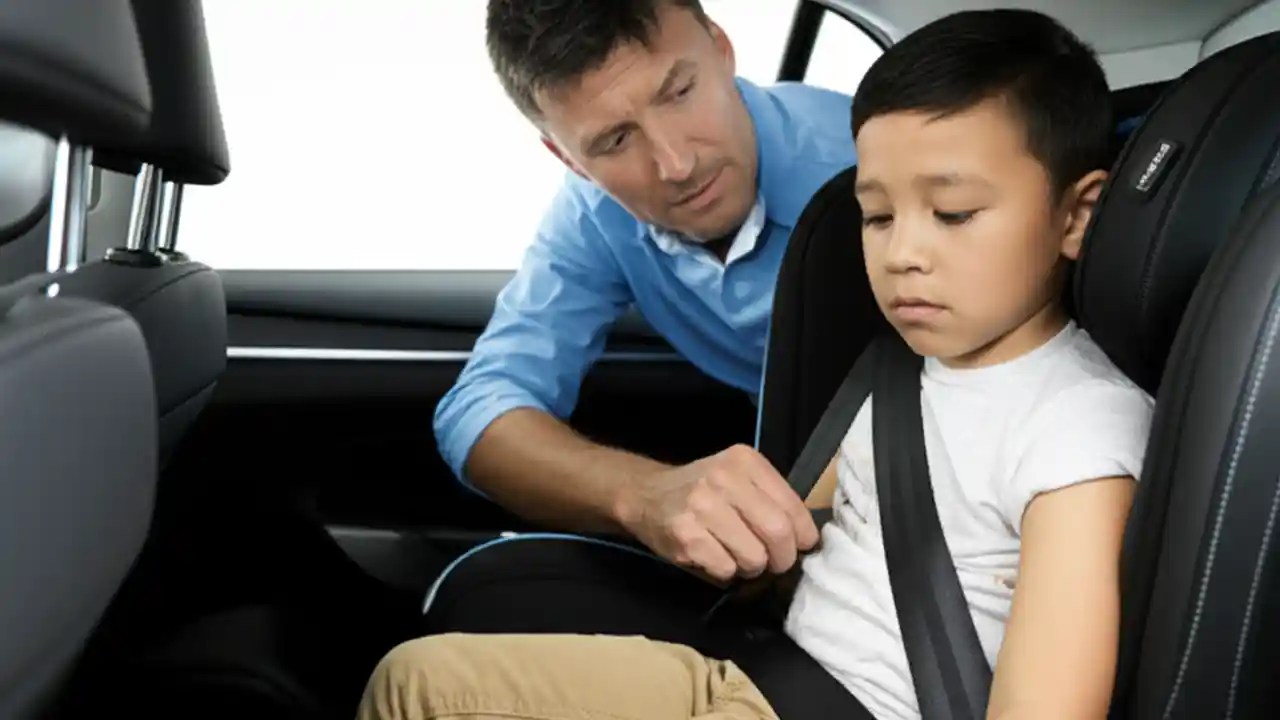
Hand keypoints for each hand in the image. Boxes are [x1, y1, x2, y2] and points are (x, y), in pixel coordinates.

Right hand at [617, 444, 819, 583]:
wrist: (646, 495)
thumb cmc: (702, 491)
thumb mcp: (738, 478)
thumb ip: (771, 499)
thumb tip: (806, 538)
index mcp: (745, 461)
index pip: (792, 506)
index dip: (803, 535)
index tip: (800, 546)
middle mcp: (724, 479)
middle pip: (778, 532)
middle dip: (782, 557)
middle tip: (774, 563)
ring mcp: (702, 507)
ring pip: (754, 557)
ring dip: (752, 567)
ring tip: (737, 557)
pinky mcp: (686, 536)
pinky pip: (726, 569)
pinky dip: (726, 572)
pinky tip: (713, 556)